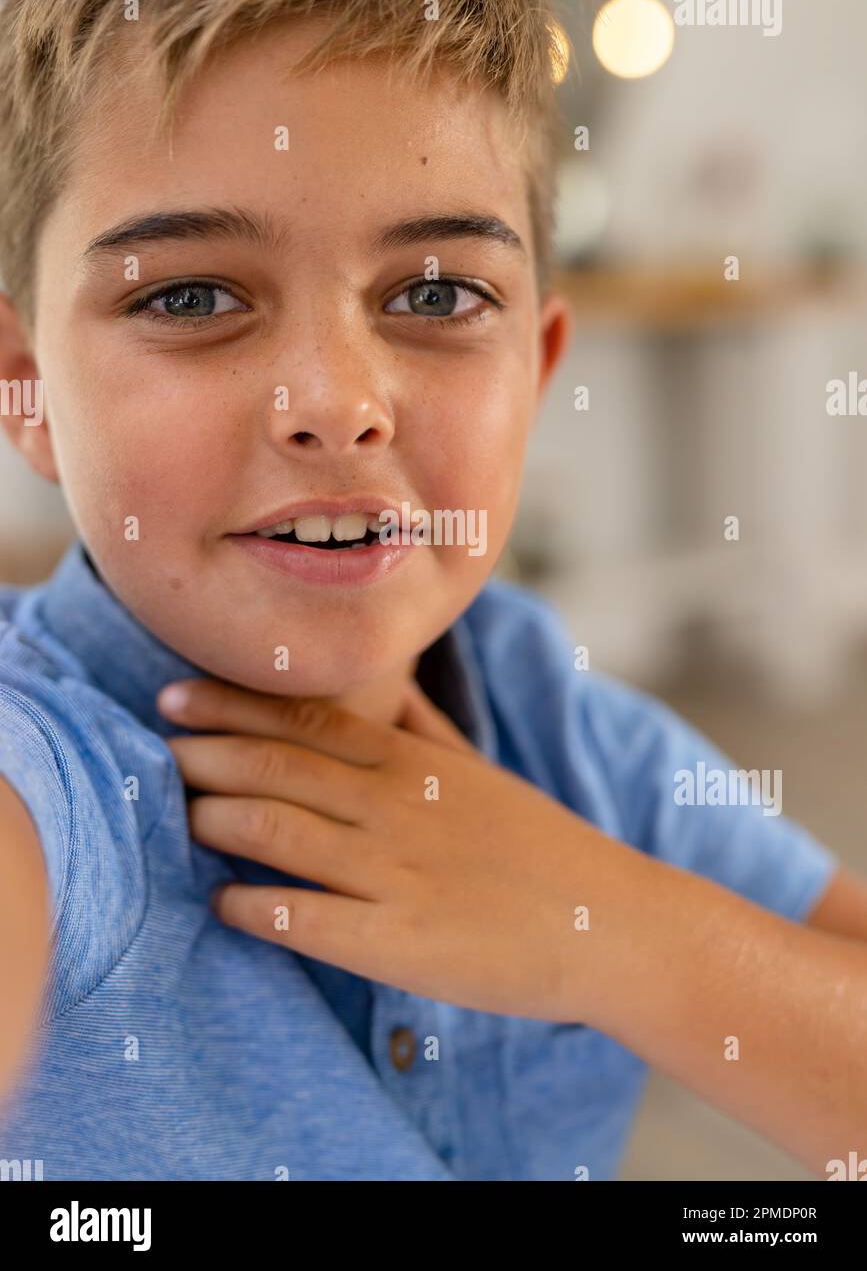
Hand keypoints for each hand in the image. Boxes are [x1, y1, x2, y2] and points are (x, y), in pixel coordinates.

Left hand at [160, 676, 638, 1022]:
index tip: (171, 699)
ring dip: (216, 822)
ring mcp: (397, 873)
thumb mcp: (482, 770)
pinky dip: (255, 908)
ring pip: (279, 833)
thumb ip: (423, 727)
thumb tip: (382, 684)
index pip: (303, 717)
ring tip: (179, 820)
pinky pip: (309, 922)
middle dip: (204, 756)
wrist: (610, 924)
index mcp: (413, 762)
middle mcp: (396, 806)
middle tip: (155, 755)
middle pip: (276, 767)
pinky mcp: (402, 943)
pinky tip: (223, 904)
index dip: (229, 706)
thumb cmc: (541, 846)